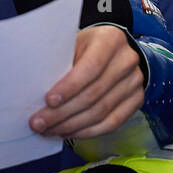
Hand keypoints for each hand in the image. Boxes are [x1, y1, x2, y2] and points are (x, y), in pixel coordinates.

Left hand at [29, 26, 144, 138]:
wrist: (113, 50)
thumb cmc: (86, 47)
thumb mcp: (74, 44)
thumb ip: (61, 63)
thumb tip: (35, 90)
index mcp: (110, 40)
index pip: (91, 67)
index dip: (70, 87)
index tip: (48, 101)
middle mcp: (127, 60)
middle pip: (94, 94)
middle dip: (63, 112)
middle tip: (39, 122)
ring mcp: (135, 82)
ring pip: (101, 112)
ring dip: (71, 125)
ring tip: (49, 130)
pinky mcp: (137, 100)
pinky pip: (112, 123)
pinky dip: (88, 131)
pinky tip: (69, 132)